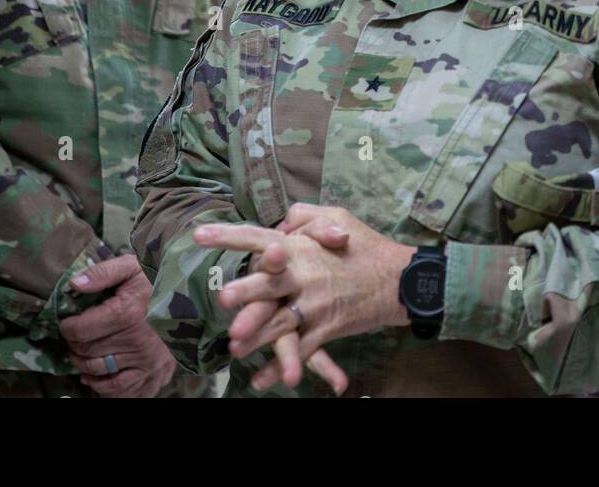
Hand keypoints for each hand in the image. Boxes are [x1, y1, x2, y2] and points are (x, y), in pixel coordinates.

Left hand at [61, 254, 177, 397]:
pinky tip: (96, 378)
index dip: (67, 326)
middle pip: (87, 352)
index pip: (79, 330)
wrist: (194, 296)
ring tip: (83, 355)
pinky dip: (103, 388)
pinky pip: (121, 391)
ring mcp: (146, 361)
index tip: (67, 322)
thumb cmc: (159, 279)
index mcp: (125, 314)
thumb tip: (73, 284)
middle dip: (75, 345)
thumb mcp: (131, 266)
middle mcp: (135, 341)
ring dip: (84, 365)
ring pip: (99, 373)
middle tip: (76, 336)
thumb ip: (102, 273)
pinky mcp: (155, 373)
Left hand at [196, 204, 414, 392]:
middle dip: (247, 291)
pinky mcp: (327, 328)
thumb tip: (281, 224)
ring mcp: (316, 305)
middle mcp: (305, 275)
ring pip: (280, 323)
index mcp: (301, 247)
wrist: (399, 281)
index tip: (199, 234)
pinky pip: (301, 350)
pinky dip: (282, 367)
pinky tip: (263, 381)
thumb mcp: (337, 217)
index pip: (258, 237)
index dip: (228, 235)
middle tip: (224, 298)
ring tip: (233, 348)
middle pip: (269, 283)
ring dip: (257, 337)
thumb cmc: (366, 246)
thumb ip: (304, 217)